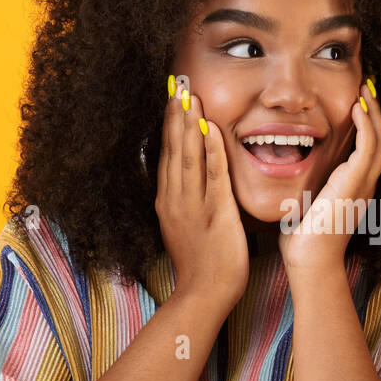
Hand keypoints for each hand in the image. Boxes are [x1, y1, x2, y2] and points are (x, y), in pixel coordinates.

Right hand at [154, 79, 248, 309]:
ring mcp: (192, 206)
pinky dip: (211, 150)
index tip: (171, 99)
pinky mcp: (215, 213)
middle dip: (175, 115)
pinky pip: (212, 176)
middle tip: (177, 84)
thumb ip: (183, 203)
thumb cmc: (200, 266)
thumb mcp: (183, 229)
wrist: (203, 295)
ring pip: (187, 156)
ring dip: (188, 125)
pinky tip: (210, 129)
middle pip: (172, 149)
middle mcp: (175, 199)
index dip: (168, 125)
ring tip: (189, 96)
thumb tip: (183, 183)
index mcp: (168, 201)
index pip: (166, 154)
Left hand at [278, 79, 380, 276]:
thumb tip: (285, 169)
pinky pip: (369, 147)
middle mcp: (365, 184)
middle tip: (365, 88)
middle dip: (375, 112)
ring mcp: (364, 184)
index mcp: (355, 187)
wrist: (309, 260)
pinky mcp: (356, 183)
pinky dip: (366, 125)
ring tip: (364, 91)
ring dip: (373, 112)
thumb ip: (304, 184)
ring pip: (380, 139)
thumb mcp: (305, 202)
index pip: (369, 148)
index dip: (366, 124)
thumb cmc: (302, 238)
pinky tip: (357, 108)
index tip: (356, 103)